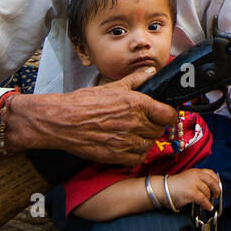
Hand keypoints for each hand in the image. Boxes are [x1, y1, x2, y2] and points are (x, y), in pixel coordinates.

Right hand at [3, 65, 177, 165]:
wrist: (62, 121)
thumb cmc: (84, 102)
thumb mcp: (112, 86)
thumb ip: (136, 79)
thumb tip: (151, 71)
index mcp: (137, 104)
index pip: (168, 114)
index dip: (168, 114)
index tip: (164, 114)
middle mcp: (135, 123)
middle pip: (159, 129)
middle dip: (154, 126)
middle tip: (142, 122)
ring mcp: (127, 142)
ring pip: (149, 144)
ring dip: (144, 140)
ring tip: (132, 133)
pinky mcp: (118, 156)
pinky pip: (138, 158)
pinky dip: (135, 153)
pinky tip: (126, 145)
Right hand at [163, 169, 221, 210]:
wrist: (163, 189)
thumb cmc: (175, 185)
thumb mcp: (188, 177)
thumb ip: (198, 179)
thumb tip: (210, 187)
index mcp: (196, 171)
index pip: (211, 173)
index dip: (216, 181)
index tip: (217, 186)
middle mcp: (196, 176)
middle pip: (212, 182)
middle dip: (216, 190)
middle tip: (216, 195)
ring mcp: (194, 184)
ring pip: (207, 192)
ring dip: (209, 199)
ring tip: (209, 202)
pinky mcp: (192, 193)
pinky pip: (203, 200)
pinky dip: (207, 205)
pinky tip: (208, 207)